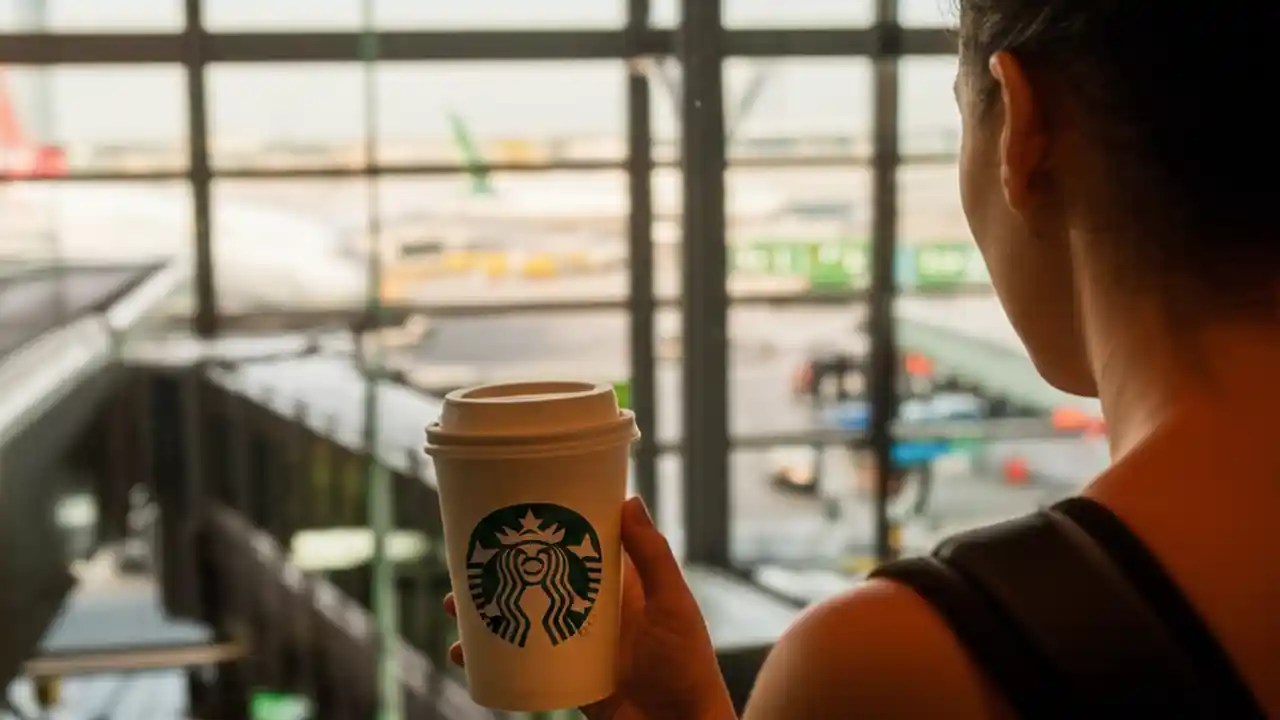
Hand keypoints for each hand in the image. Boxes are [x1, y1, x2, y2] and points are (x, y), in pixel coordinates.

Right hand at [443, 496, 735, 719]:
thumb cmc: (687, 663)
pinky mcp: (564, 678)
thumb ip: (652, 556)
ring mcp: (573, 644)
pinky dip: (490, 660)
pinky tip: (466, 656)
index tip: (508, 515)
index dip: (543, 531)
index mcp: (616, 584)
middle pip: (534, 581)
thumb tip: (628, 499)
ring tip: (453, 608)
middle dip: (498, 571)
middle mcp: (589, 609)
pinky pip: (520, 664)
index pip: (574, 547)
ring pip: (520, 620)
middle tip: (463, 564)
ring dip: (484, 613)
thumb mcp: (672, 603)